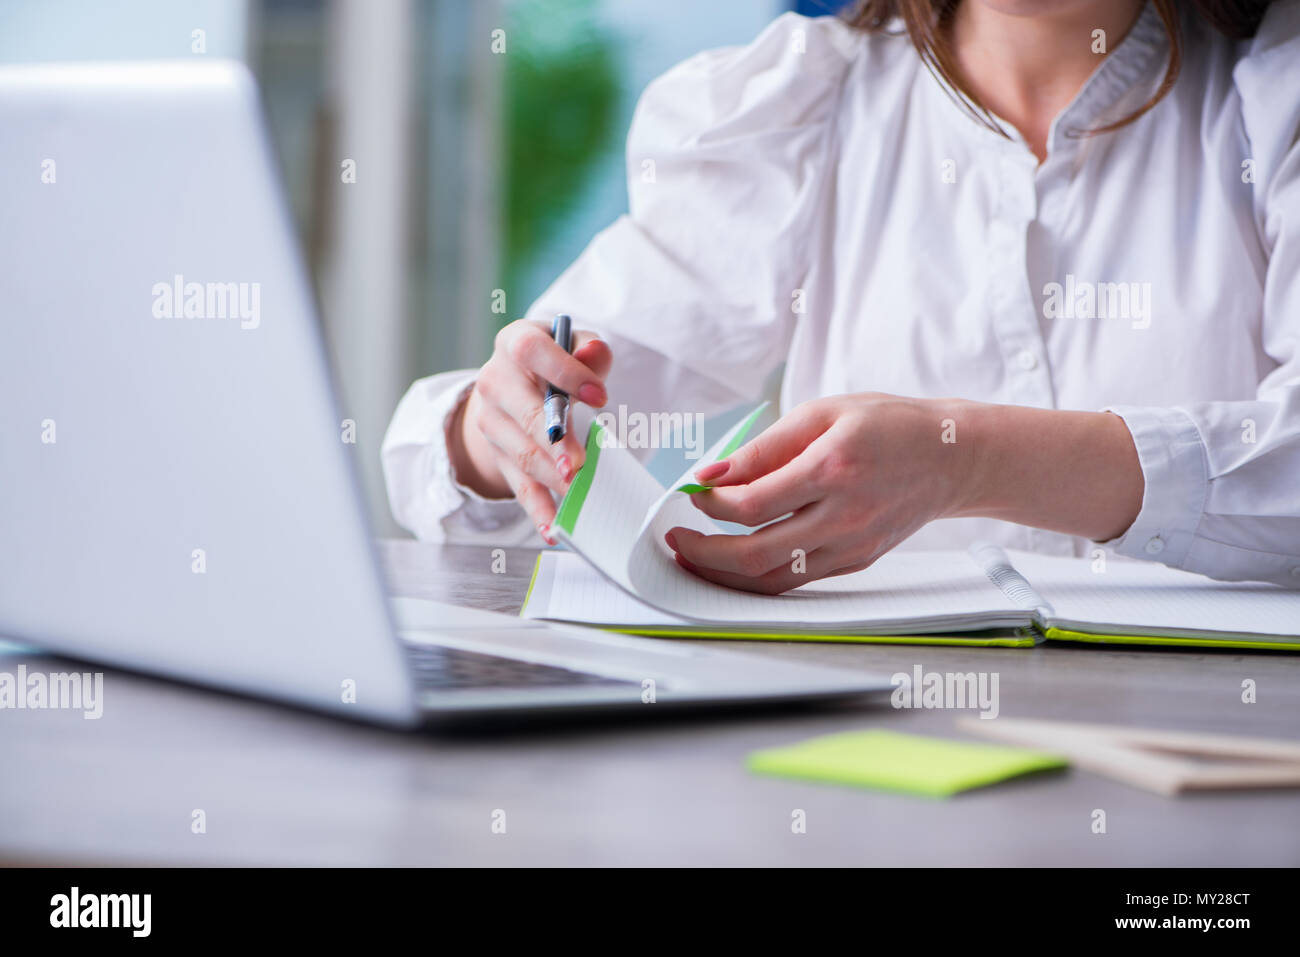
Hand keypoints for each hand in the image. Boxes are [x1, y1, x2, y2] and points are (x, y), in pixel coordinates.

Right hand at [450, 318, 611, 541]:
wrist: (516, 383)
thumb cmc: (555, 362)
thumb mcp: (573, 346)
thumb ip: (590, 350)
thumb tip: (593, 353)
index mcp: (514, 343)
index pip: (532, 351)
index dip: (565, 372)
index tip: (600, 396)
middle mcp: (494, 381)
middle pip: (523, 412)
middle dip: (553, 440)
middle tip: (579, 461)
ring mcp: (492, 422)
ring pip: (522, 453)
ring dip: (550, 475)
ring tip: (577, 488)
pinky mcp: (498, 455)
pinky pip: (518, 486)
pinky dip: (537, 510)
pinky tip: (554, 528)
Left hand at [666, 394, 1144, 592]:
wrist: (952, 457)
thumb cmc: (887, 425)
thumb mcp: (823, 413)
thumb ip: (764, 447)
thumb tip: (712, 472)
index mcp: (832, 469)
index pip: (752, 503)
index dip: (710, 504)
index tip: (692, 492)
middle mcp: (842, 515)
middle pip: (755, 554)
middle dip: (704, 553)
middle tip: (675, 541)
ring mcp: (851, 546)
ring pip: (773, 579)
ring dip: (724, 575)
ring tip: (693, 559)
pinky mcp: (856, 562)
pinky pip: (797, 581)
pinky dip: (758, 577)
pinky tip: (734, 562)